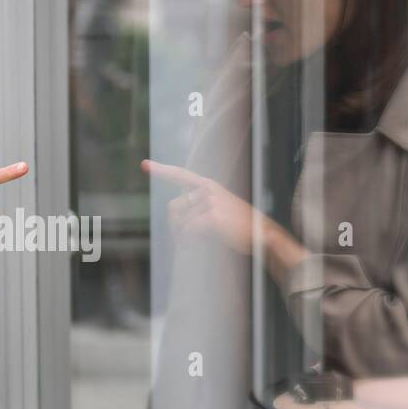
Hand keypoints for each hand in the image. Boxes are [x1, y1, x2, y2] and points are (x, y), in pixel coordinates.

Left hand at [141, 158, 263, 255]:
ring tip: (203, 243)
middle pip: (174, 209)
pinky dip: (191, 241)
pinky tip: (205, 244)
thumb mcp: (219, 211)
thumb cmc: (240, 227)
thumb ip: (198, 208)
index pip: (181, 175)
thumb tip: (174, 216)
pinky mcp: (213, 216)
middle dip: (175, 228)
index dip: (162, 170)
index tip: (144, 165)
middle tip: (185, 242)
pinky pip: (189, 231)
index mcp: (209, 186)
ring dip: (185, 238)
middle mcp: (208, 190)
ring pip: (181, 223)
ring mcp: (211, 201)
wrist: (263, 235)